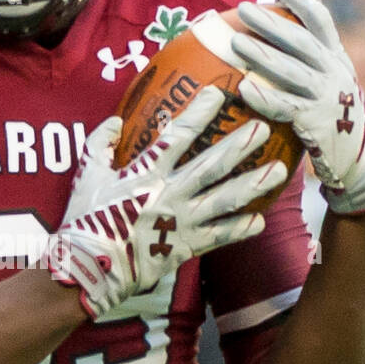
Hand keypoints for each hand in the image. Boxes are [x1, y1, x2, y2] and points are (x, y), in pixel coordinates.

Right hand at [47, 86, 287, 317]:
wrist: (90, 269)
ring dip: (252, 184)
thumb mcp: (86, 177)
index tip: (219, 94)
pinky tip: (259, 221)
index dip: (199, 113)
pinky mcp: (184, 247)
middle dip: (238, 146)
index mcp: (145, 174)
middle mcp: (169, 194)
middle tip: (263, 129)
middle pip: (210, 166)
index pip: (177, 137)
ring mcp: (180, 222)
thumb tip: (117, 121)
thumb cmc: (85, 222)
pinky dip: (238, 229)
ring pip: (223, 200)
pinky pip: (217, 237)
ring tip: (279, 172)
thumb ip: (100, 144)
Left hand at [232, 0, 364, 215]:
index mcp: (336, 57)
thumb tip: (278, 26)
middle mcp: (335, 73)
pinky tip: (244, 89)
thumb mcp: (328, 81)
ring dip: (263, 55)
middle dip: (271, 22)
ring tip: (235, 42)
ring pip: (292, 71)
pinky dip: (265, 98)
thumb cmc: (332, 116)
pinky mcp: (316, 123)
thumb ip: (310, 55)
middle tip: (243, 8)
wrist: (357, 160)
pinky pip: (286, 107)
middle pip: (301, 41)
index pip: (319, 18)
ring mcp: (327, 98)